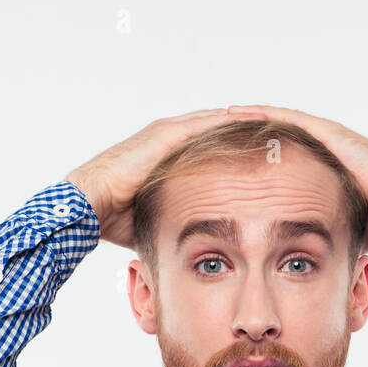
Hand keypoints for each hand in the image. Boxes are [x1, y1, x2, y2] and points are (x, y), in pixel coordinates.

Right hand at [65, 107, 268, 248]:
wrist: (88, 205)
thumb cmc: (112, 217)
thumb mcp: (154, 218)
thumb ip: (173, 222)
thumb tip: (187, 248)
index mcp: (167, 156)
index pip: (209, 147)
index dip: (236, 149)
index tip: (263, 155)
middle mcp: (168, 138)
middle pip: (217, 129)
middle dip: (246, 130)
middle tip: (279, 131)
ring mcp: (167, 134)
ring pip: (216, 121)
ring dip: (246, 120)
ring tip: (276, 120)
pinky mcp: (165, 135)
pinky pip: (207, 123)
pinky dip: (232, 120)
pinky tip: (257, 118)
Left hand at [224, 104, 367, 251]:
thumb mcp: (345, 226)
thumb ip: (329, 232)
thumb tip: (317, 258)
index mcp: (327, 167)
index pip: (283, 158)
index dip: (256, 159)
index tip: (229, 165)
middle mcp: (326, 147)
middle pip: (277, 138)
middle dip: (245, 135)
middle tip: (213, 135)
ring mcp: (328, 137)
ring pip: (278, 124)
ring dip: (248, 121)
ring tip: (217, 119)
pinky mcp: (329, 133)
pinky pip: (288, 119)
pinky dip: (262, 115)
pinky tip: (236, 112)